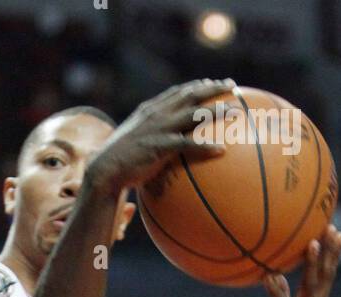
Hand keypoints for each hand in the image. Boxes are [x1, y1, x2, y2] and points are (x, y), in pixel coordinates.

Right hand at [88, 78, 234, 195]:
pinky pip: (188, 144)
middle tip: (232, 86)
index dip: (197, 86)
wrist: (104, 170)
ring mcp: (160, 129)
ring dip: (217, 111)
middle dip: (214, 87)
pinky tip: (221, 150)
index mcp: (151, 110)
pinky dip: (205, 145)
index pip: (178, 92)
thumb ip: (147, 138)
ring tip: (236, 111)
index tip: (212, 83)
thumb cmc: (118, 162)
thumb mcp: (132, 142)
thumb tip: (158, 148)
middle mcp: (158, 114)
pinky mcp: (160, 147)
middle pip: (191, 94)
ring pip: (195, 114)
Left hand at [262, 226, 340, 296]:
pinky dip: (276, 291)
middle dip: (330, 251)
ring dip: (312, 265)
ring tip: (311, 244)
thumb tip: (276, 275)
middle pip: (325, 274)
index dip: (332, 253)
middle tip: (332, 229)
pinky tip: (268, 277)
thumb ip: (286, 295)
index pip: (328, 273)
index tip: (336, 231)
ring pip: (311, 286)